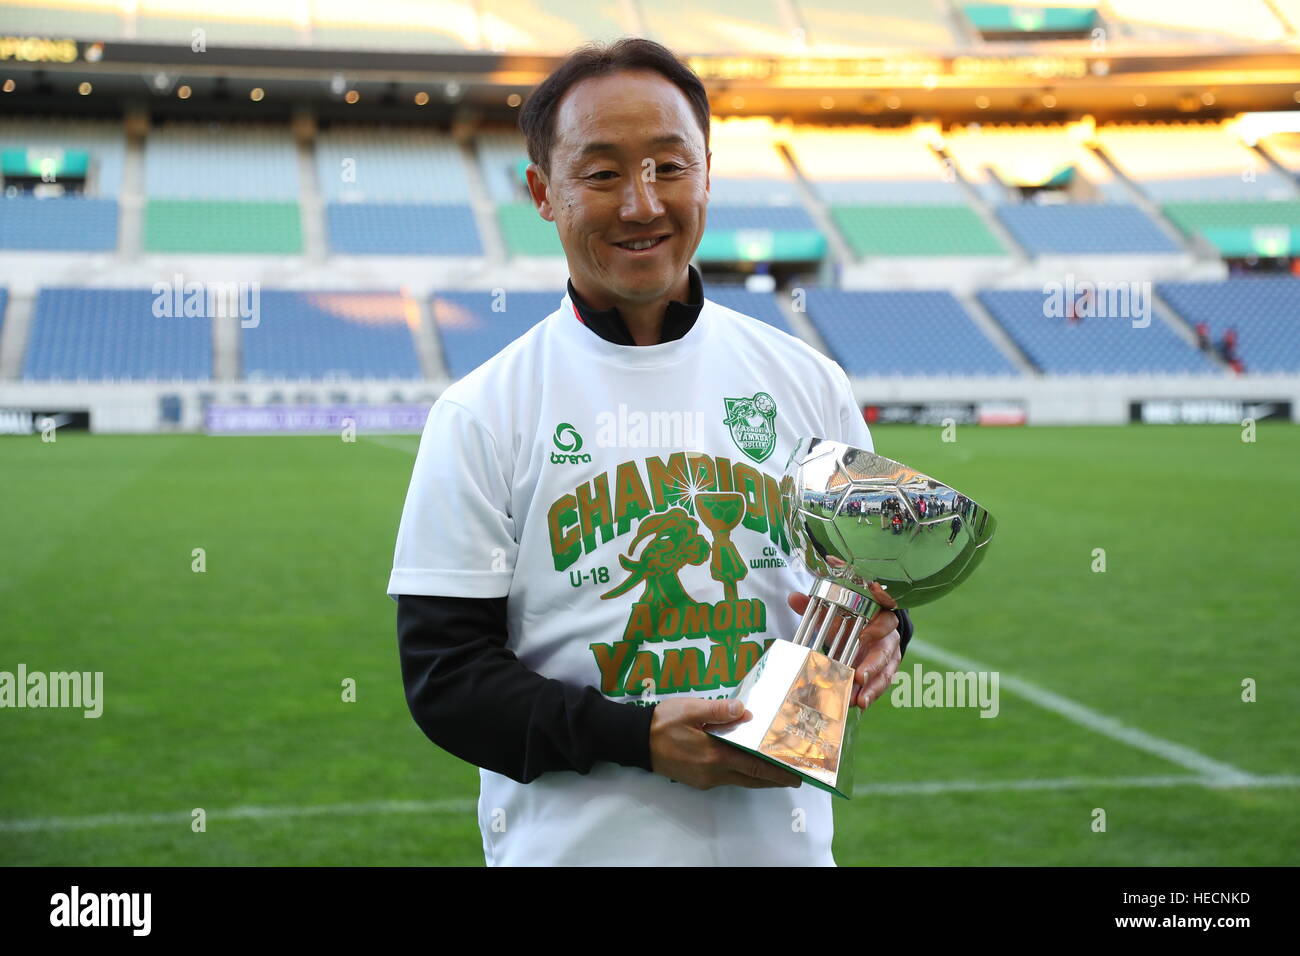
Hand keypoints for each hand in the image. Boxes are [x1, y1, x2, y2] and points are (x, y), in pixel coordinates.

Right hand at [648, 697, 802, 790]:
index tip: (795, 775)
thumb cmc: (663, 722)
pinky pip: (727, 778)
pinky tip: (746, 763)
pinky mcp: (697, 779)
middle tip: (794, 776)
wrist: (635, 740)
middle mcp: (713, 772)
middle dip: (773, 779)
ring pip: (740, 780)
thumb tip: (745, 711)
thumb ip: (718, 710)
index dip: (776, 772)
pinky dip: (742, 773)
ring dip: (758, 777)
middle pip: (751, 778)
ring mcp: (705, 779)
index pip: (753, 766)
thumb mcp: (690, 709)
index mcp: (715, 755)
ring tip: (776, 770)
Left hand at [787, 581, 901, 709]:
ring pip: (885, 674)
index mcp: (881, 619)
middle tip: (859, 678)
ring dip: (872, 688)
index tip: (863, 637)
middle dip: (873, 667)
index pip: (886, 621)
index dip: (877, 629)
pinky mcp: (885, 674)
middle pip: (885, 653)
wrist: (869, 630)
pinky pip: (880, 686)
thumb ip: (819, 607)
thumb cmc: (853, 620)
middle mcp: (889, 640)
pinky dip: (870, 695)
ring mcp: (889, 659)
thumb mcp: (838, 613)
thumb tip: (794, 597)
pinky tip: (859, 704)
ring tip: (859, 700)